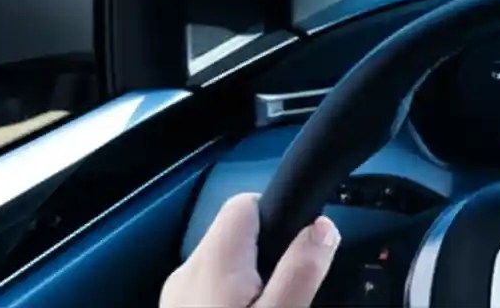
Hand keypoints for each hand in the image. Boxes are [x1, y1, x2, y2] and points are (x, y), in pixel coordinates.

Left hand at [160, 193, 339, 307]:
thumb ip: (301, 270)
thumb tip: (323, 227)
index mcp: (214, 261)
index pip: (244, 203)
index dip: (278, 213)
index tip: (299, 244)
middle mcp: (188, 270)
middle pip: (237, 236)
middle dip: (269, 253)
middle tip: (288, 291)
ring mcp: (176, 296)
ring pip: (224, 266)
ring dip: (251, 279)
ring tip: (269, 307)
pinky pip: (209, 290)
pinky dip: (231, 298)